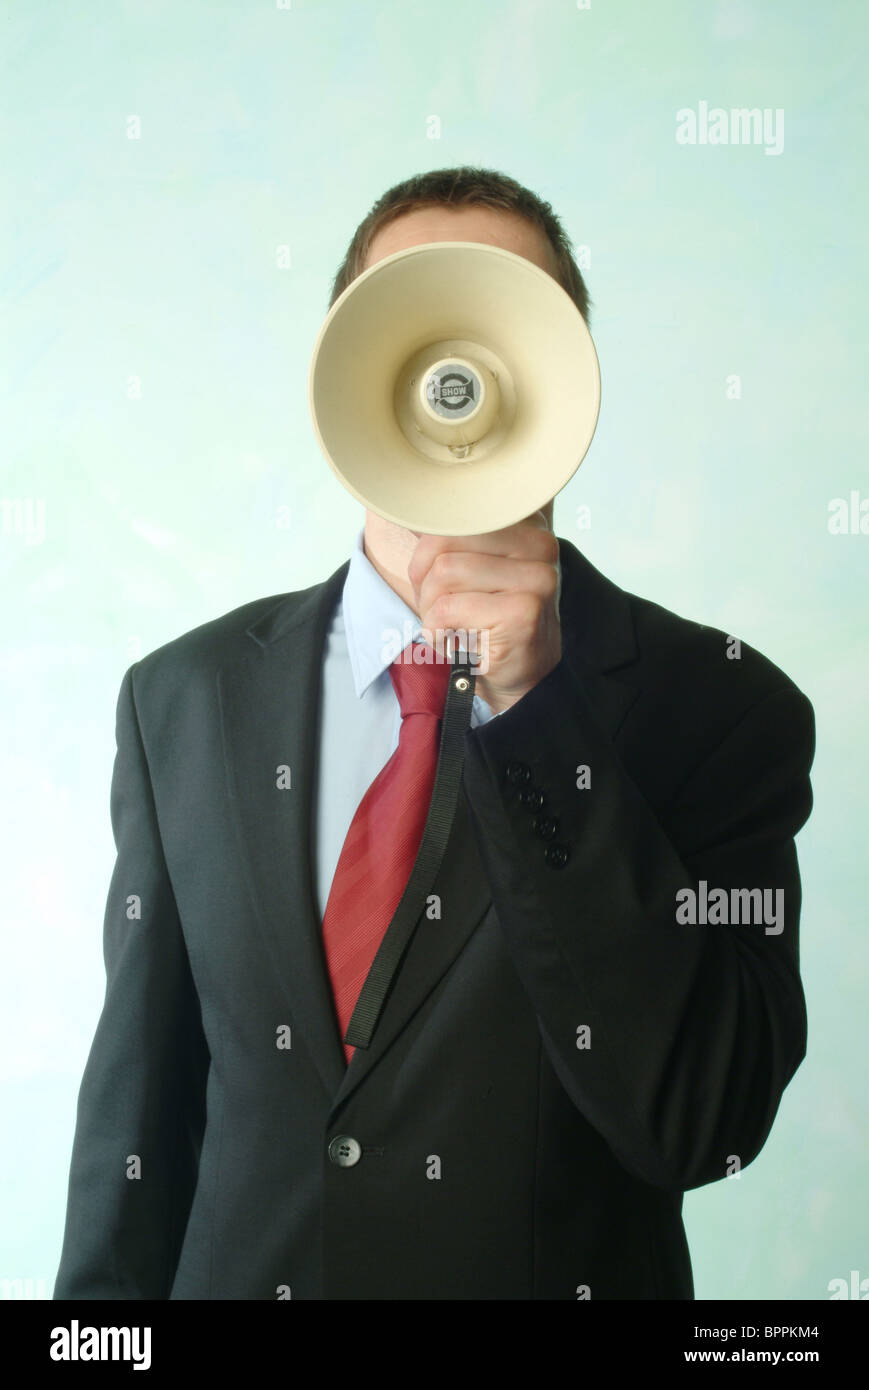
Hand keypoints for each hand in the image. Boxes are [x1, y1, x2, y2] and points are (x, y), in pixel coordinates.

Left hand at [407, 511, 562, 713]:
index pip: (450, 518)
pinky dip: (437, 633)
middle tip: (443, 611)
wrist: (523, 676)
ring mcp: (536, 578)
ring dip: (431, 610)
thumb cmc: (490, 621)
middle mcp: (540, 545)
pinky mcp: (522, 611)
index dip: (428, 554)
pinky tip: (457, 644)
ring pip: (442, 574)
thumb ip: (451, 538)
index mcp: (527, 524)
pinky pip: (447, 610)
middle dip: (425, 583)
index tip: (440, 582)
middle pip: (441, 543)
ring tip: (452, 627)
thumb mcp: (473, 569)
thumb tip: (407, 513)